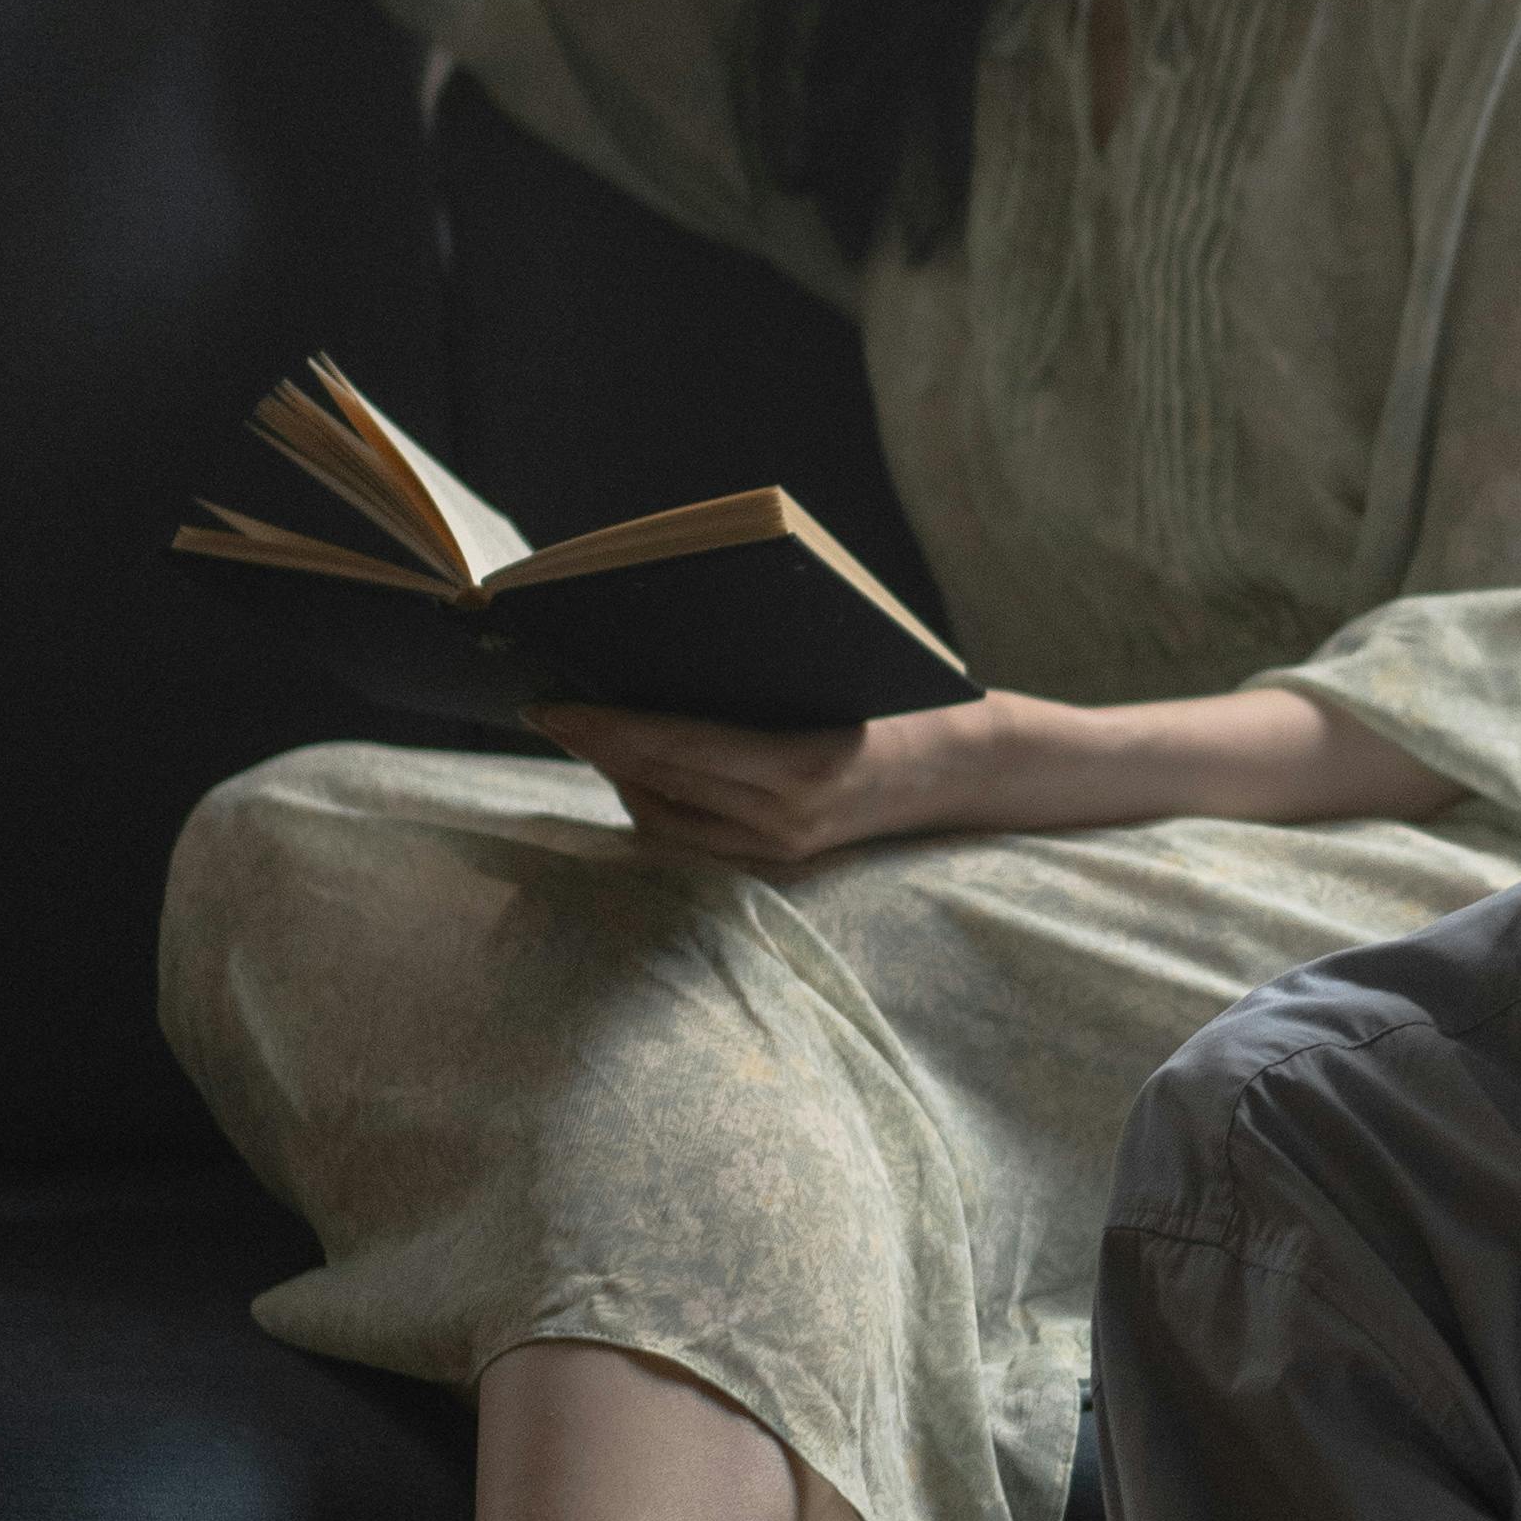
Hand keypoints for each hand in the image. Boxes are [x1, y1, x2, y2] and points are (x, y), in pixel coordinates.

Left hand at [527, 690, 1014, 867]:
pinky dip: (655, 800)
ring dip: (620, 778)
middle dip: (597, 748)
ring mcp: (783, 848)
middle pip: (657, 786)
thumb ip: (753, 678)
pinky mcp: (783, 859)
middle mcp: (786, 821)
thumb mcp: (834, 673)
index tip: (547, 704)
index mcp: (801, 767)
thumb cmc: (908, 699)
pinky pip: (694, 837)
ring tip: (587, 734)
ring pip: (666, 819)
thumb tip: (654, 660)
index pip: (671, 747)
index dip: (601, 728)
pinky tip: (636, 768)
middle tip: (549, 709)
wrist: (974, 766)